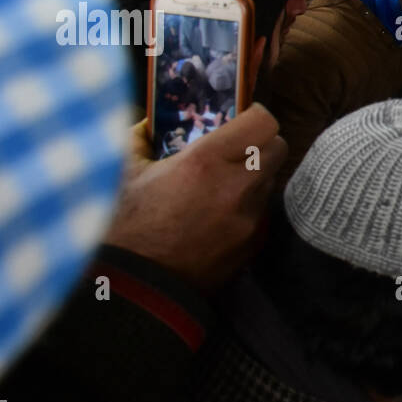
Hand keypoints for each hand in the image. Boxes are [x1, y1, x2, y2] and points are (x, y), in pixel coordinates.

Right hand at [104, 103, 286, 290]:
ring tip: (223, 184)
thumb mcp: (123, 170)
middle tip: (237, 149)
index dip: (255, 116)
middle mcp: (236, 188)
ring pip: (271, 181)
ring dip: (255, 175)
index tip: (242, 120)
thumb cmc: (124, 224)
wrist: (135, 285)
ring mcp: (250, 219)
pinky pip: (264, 212)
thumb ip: (140, 136)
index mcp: (205, 162)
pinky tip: (221, 213)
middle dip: (261, 143)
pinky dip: (249, 206)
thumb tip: (151, 121)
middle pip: (278, 147)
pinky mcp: (254, 244)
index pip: (264, 122)